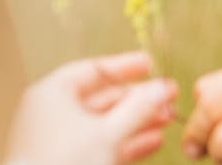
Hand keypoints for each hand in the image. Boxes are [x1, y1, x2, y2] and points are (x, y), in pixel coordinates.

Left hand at [5, 51, 177, 164]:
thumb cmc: (66, 163)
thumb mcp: (109, 133)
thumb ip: (139, 107)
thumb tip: (163, 87)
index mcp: (53, 94)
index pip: (94, 69)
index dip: (125, 67)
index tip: (152, 65)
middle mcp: (52, 113)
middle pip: (102, 99)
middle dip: (139, 100)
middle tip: (168, 97)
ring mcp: (57, 141)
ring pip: (104, 124)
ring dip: (137, 122)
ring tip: (168, 120)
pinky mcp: (65, 163)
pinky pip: (98, 145)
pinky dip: (124, 143)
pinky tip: (152, 143)